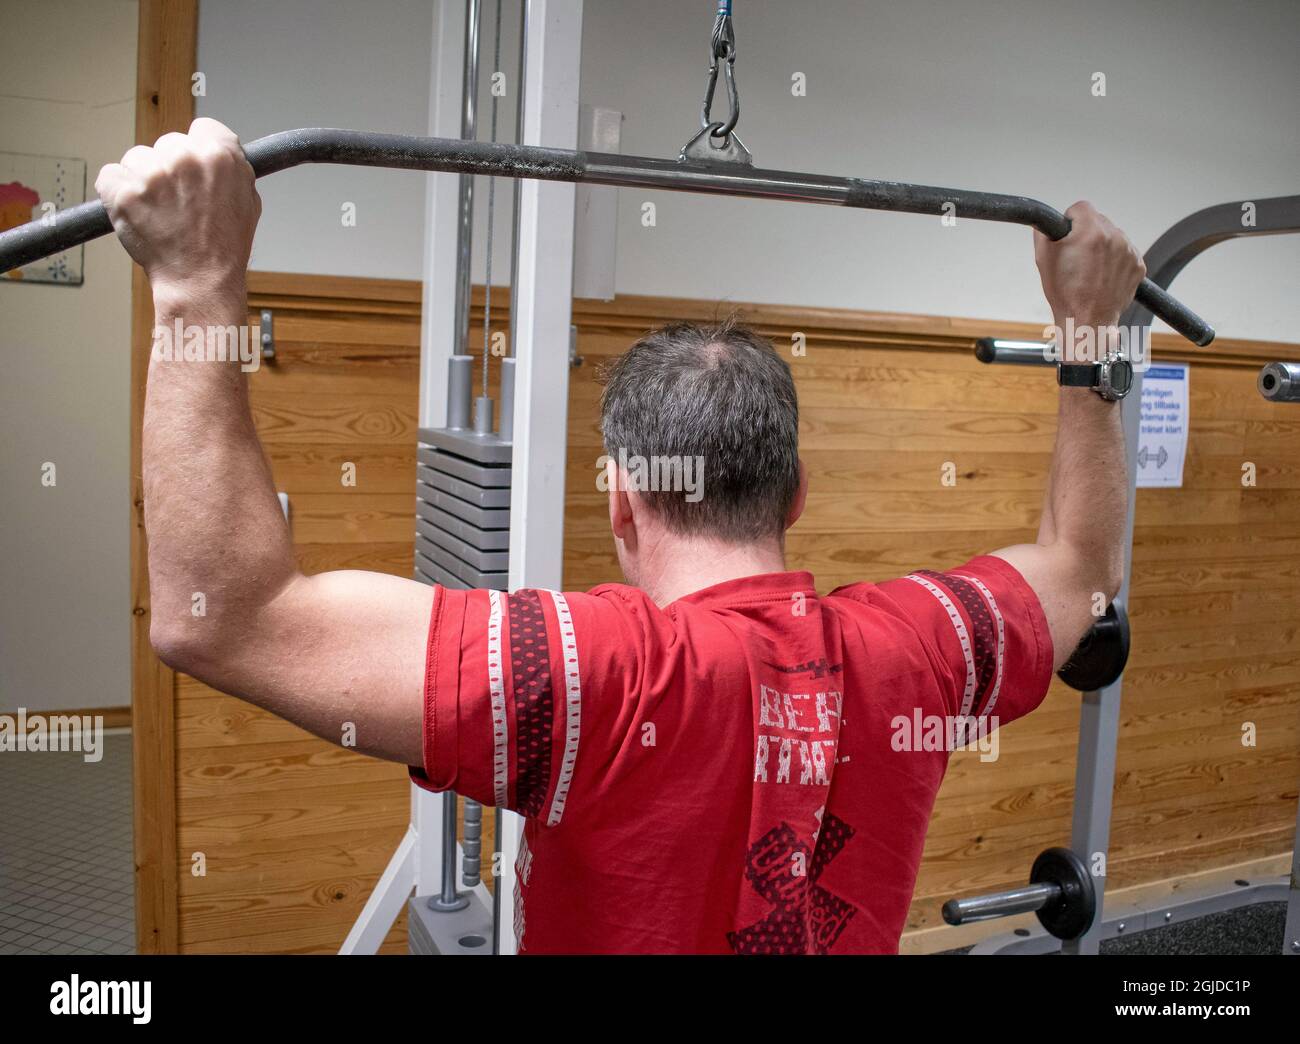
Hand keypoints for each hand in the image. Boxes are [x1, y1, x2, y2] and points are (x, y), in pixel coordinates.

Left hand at [95, 117, 260, 300]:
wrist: (200, 281)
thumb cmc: (224, 249)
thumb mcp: (249, 203)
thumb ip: (233, 170)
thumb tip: (220, 155)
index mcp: (221, 157)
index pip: (203, 128)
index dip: (199, 147)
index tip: (194, 165)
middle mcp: (186, 159)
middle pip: (168, 143)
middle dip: (169, 167)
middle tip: (177, 200)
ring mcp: (152, 175)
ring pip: (136, 158)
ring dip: (142, 179)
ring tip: (159, 211)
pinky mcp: (123, 192)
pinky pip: (109, 176)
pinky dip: (117, 193)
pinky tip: (137, 212)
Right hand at [1034, 201, 1145, 331]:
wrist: (1088, 321)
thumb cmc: (1066, 295)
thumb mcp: (1043, 259)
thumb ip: (1044, 232)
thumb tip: (1049, 222)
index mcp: (1091, 234)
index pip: (1081, 207)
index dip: (1070, 220)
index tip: (1067, 234)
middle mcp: (1114, 238)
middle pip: (1098, 220)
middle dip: (1086, 234)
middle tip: (1076, 256)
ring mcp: (1129, 252)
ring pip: (1113, 236)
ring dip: (1102, 246)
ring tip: (1089, 269)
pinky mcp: (1137, 265)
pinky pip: (1124, 252)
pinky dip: (1114, 260)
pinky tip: (1102, 275)